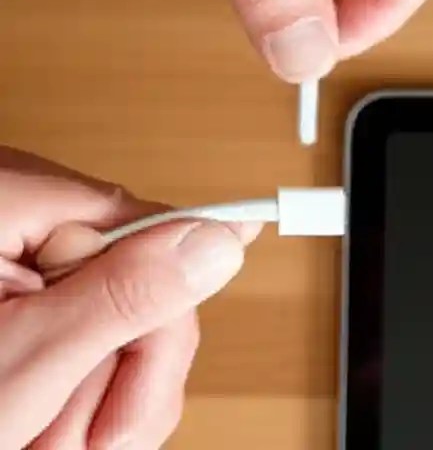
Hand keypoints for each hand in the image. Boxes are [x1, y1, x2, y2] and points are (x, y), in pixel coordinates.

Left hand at [0, 147, 257, 448]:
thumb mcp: (18, 362)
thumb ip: (124, 297)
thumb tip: (221, 239)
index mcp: (4, 197)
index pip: (147, 235)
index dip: (158, 326)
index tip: (149, 398)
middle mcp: (8, 203)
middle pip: (133, 276)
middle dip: (118, 376)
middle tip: (86, 446)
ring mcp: (6, 237)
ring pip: (110, 306)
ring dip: (92, 390)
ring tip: (47, 440)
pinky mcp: (6, 272)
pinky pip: (76, 313)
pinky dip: (64, 378)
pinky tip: (38, 419)